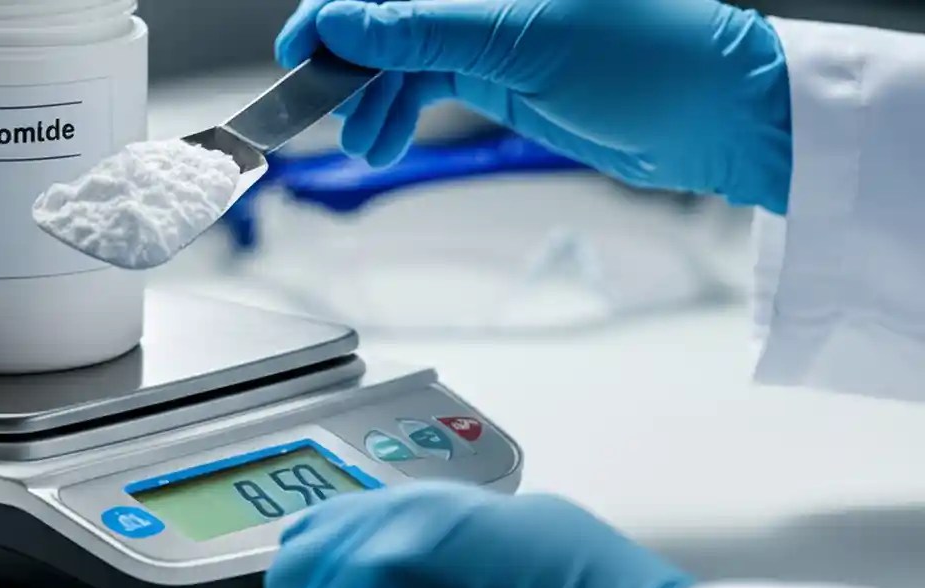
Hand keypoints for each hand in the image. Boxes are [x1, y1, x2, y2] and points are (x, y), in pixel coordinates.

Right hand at [277, 0, 792, 213]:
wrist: (717, 119)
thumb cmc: (652, 60)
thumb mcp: (526, 43)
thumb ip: (424, 32)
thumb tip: (344, 21)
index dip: (339, 9)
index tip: (304, 48)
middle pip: (390, 16)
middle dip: (351, 62)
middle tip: (322, 106)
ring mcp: (493, 28)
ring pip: (403, 56)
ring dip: (373, 99)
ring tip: (366, 141)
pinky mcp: (502, 70)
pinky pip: (428, 82)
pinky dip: (401, 112)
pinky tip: (386, 139)